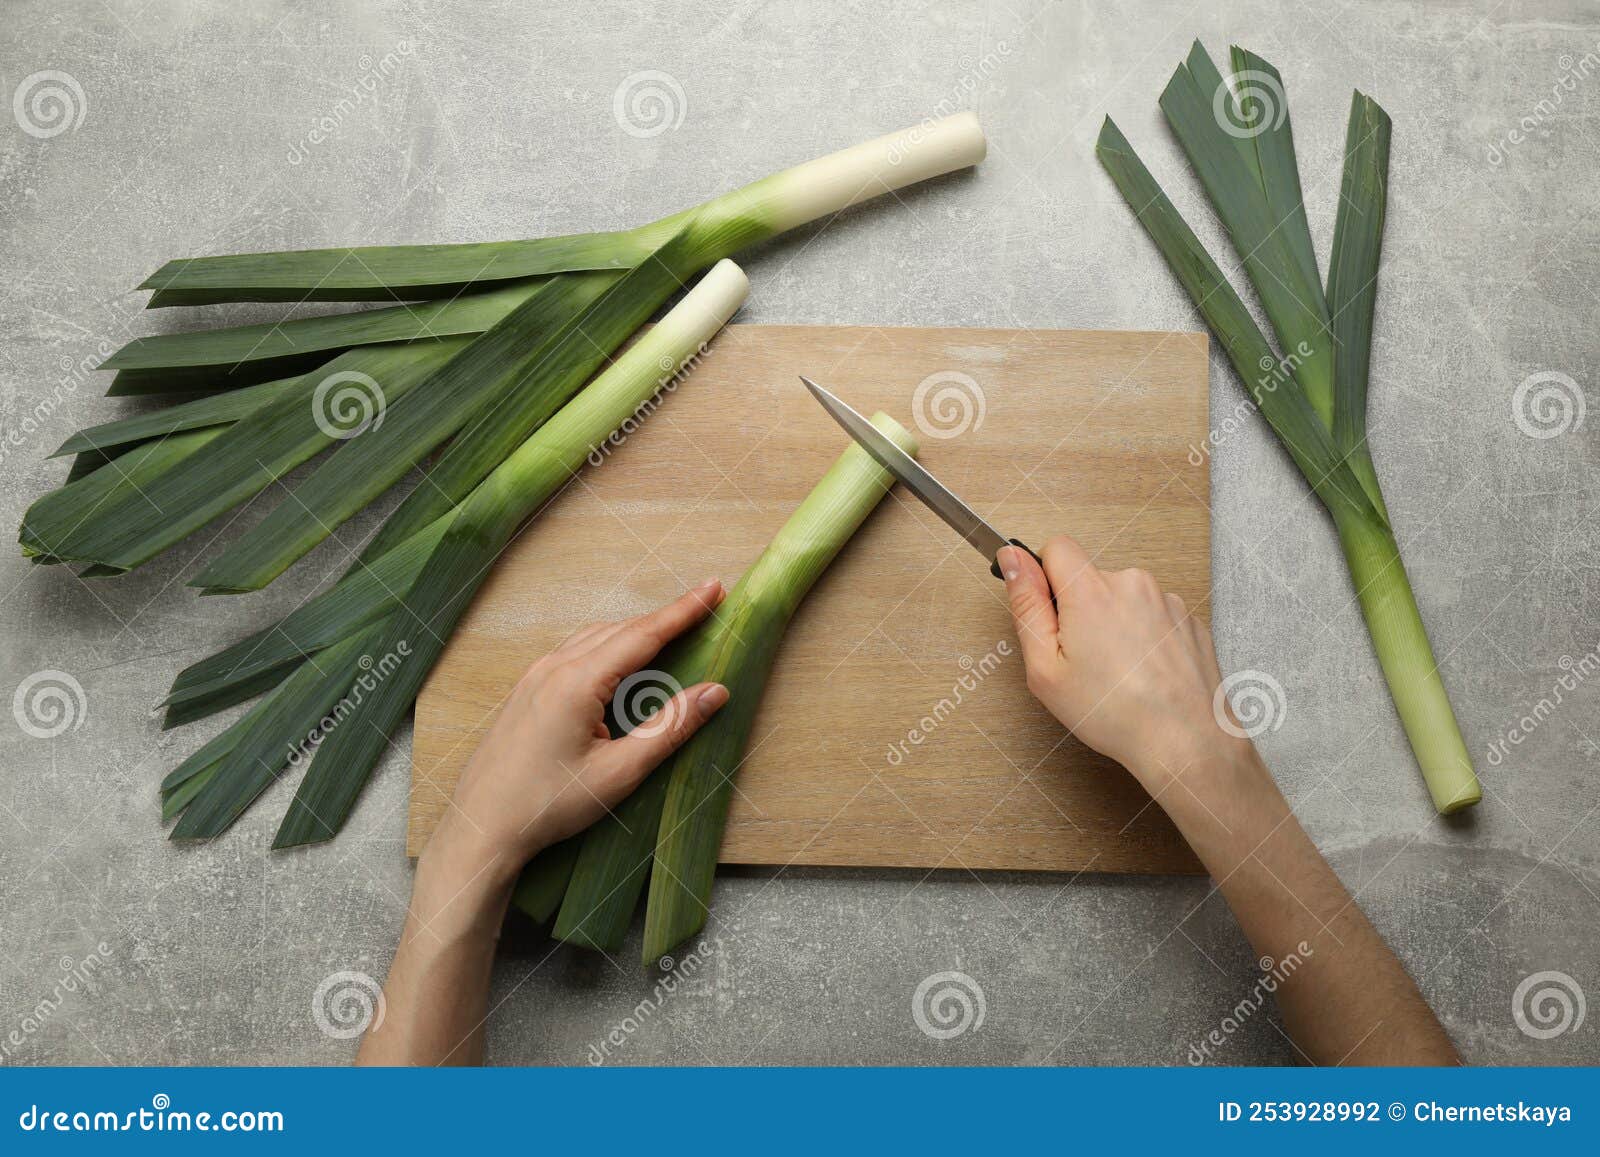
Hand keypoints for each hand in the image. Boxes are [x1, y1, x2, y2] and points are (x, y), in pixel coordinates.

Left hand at [427, 579, 730, 881]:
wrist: (481, 828)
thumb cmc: (548, 805)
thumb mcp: (619, 773)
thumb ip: (669, 728)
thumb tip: (715, 692)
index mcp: (577, 683)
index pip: (643, 635)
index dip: (683, 611)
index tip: (713, 587)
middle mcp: (553, 668)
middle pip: (620, 630)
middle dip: (664, 618)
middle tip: (704, 607)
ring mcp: (535, 677)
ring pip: (595, 638)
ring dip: (635, 632)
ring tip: (672, 632)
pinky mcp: (526, 691)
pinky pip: (574, 652)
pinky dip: (608, 647)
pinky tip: (621, 663)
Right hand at [998, 536, 1251, 788]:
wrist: (1186, 741)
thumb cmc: (1115, 714)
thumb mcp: (1045, 669)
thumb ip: (1026, 605)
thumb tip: (1013, 558)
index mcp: (1092, 592)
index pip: (1057, 547)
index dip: (1045, 576)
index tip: (1048, 610)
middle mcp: (1133, 584)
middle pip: (1091, 578)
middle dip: (1081, 610)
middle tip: (1083, 660)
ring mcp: (1167, 601)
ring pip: (1124, 599)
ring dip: (1116, 625)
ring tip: (1119, 673)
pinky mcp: (1190, 620)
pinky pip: (1154, 617)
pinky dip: (1145, 638)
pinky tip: (1145, 675)